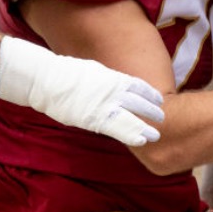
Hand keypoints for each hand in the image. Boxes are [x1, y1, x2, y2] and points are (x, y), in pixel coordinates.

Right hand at [0, 37, 164, 145]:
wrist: (48, 79)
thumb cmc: (66, 73)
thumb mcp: (92, 70)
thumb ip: (106, 79)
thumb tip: (114, 85)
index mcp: (112, 77)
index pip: (137, 86)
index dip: (150, 94)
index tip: (159, 99)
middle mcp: (112, 91)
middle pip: (138, 102)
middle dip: (152, 111)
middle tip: (164, 118)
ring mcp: (104, 105)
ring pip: (131, 116)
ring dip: (145, 126)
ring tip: (157, 134)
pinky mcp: (94, 118)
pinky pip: (117, 128)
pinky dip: (130, 134)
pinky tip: (141, 140)